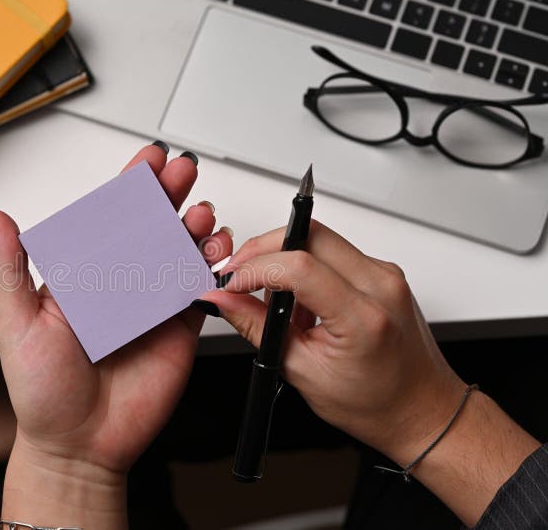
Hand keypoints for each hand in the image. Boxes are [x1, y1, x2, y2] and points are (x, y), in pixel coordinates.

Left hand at [0, 144, 231, 526]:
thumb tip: (0, 219)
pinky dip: (213, 267)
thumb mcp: (15, 324)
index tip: (146, 162)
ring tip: (201, 213)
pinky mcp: (178, 329)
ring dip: (195, 225)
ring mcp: (151, 304)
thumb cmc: (41, 392)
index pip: (109, 219)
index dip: (129, 187)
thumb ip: (12, 269)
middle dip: (169, 194)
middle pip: (150, 226)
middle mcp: (120, 284)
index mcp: (83, 275)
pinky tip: (216, 252)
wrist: (77, 446)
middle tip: (182, 171)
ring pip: (179, 251)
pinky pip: (200, 289)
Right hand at [204, 220, 540, 525]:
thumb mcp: (302, 372)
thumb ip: (258, 328)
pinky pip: (334, 252)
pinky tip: (300, 301)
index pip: (299, 267)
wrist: (422, 410)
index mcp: (364, 316)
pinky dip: (306, 267)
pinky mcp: (382, 273)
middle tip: (240, 274)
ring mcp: (385, 274)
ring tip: (273, 298)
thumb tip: (224, 301)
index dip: (255, 269)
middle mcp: (380, 285)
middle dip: (264, 248)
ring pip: (320, 239)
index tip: (232, 283)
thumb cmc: (376, 403)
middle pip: (309, 234)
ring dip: (285, 258)